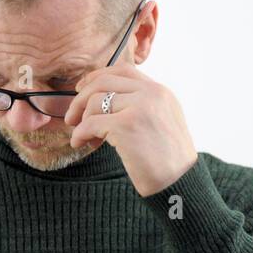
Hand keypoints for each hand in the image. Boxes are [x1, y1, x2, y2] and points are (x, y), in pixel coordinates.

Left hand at [63, 63, 197, 196]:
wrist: (180, 182)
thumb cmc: (167, 160)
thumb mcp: (161, 121)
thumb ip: (141, 106)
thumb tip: (105, 101)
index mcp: (160, 91)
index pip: (123, 70)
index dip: (97, 77)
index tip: (82, 89)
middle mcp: (151, 94)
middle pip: (103, 81)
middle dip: (81, 98)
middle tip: (72, 117)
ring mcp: (139, 107)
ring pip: (95, 102)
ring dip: (81, 120)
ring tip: (83, 137)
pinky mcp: (126, 126)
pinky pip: (90, 123)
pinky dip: (80, 133)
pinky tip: (80, 143)